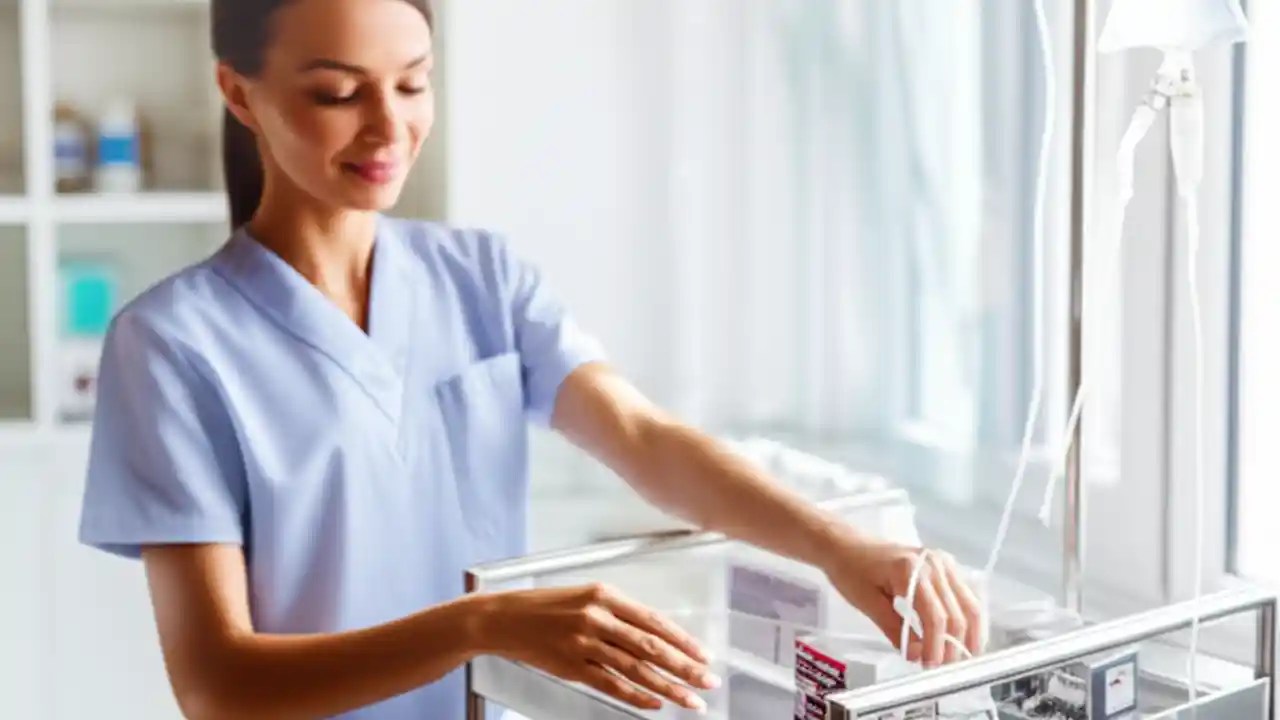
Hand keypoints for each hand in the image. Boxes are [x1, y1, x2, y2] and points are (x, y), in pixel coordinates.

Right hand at [478, 583, 718, 711]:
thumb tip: (655, 634)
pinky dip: (636, 696)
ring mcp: (584, 644)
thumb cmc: (545, 605)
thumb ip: (617, 612)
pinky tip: (656, 704)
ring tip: (692, 700)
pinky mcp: (571, 666)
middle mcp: (597, 618)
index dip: (683, 640)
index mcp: (604, 594)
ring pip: (636, 669)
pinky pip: (611, 684)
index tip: (704, 654)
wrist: (503, 617)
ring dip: (668, 688)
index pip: (654, 620)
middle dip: (685, 667)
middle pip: (651, 647)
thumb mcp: (584, 596)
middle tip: (709, 680)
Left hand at [824, 535, 983, 666]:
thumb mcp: (867, 603)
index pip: (934, 616)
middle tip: (942, 668)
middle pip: (956, 612)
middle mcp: (933, 563)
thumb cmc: (850, 570)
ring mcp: (942, 561)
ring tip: (958, 659)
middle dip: (953, 645)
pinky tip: (962, 638)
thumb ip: (894, 629)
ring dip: (967, 635)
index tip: (930, 666)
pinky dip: (966, 618)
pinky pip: (965, 595)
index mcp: (911, 570)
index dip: (936, 646)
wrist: (845, 543)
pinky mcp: (944, 565)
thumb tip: (917, 656)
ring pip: (969, 604)